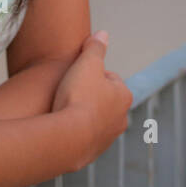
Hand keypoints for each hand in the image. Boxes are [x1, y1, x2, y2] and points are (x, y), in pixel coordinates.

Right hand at [51, 31, 132, 167]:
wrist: (68, 137)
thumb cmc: (79, 96)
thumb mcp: (86, 63)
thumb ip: (95, 48)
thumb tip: (103, 34)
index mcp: (124, 96)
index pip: (109, 77)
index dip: (91, 74)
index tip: (77, 75)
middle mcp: (121, 119)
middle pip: (103, 100)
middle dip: (89, 95)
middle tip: (69, 92)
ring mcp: (107, 138)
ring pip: (94, 120)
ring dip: (82, 114)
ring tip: (63, 109)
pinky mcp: (93, 153)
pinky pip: (84, 137)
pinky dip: (75, 132)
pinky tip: (61, 126)